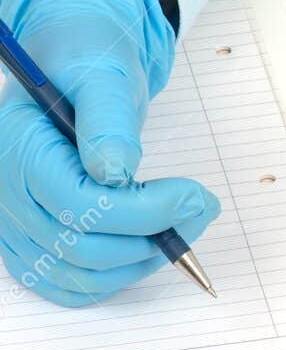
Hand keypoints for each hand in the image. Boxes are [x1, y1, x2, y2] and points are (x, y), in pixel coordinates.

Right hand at [0, 0, 219, 306]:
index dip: (144, 211)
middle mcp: (5, 191)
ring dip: (142, 262)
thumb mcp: (103, 74)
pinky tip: (149, 246)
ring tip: (182, 226)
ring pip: (81, 277)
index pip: (77, 204)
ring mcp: (14, 223)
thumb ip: (108, 119)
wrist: (72, 70)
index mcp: (17, 147)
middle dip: (154, 237)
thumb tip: (115, 170)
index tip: (194, 195)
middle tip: (201, 209)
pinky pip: (70, 286)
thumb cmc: (85, 63)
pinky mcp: (30, 244)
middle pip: (81, 248)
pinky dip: (116, 278)